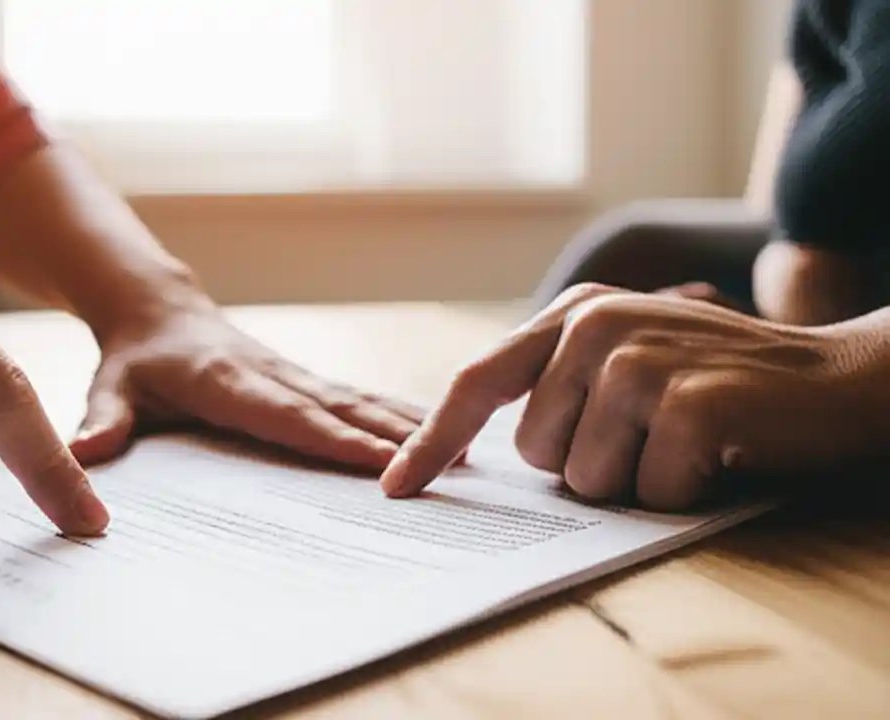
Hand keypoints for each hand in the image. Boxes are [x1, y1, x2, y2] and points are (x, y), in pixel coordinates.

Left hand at [68, 307, 424, 470]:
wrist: (157, 309)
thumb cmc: (136, 358)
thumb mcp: (111, 388)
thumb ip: (103, 422)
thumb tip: (82, 457)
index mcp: (228, 382)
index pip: (288, 416)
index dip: (333, 439)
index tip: (380, 462)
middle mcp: (273, 374)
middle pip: (341, 409)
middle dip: (396, 438)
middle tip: (451, 465)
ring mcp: (296, 374)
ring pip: (360, 402)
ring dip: (412, 427)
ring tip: (465, 456)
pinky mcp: (307, 379)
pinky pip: (357, 399)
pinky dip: (400, 417)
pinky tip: (439, 435)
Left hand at [380, 283, 886, 509]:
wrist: (834, 378)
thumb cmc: (716, 380)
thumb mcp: (624, 358)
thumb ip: (555, 384)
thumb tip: (471, 453)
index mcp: (572, 312)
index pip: (478, 382)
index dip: (433, 440)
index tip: (398, 487)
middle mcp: (596, 325)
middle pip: (536, 452)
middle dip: (588, 465)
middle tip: (650, 434)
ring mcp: (641, 360)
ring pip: (587, 480)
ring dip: (636, 480)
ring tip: (683, 440)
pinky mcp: (689, 404)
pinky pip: (650, 492)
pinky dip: (684, 491)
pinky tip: (717, 452)